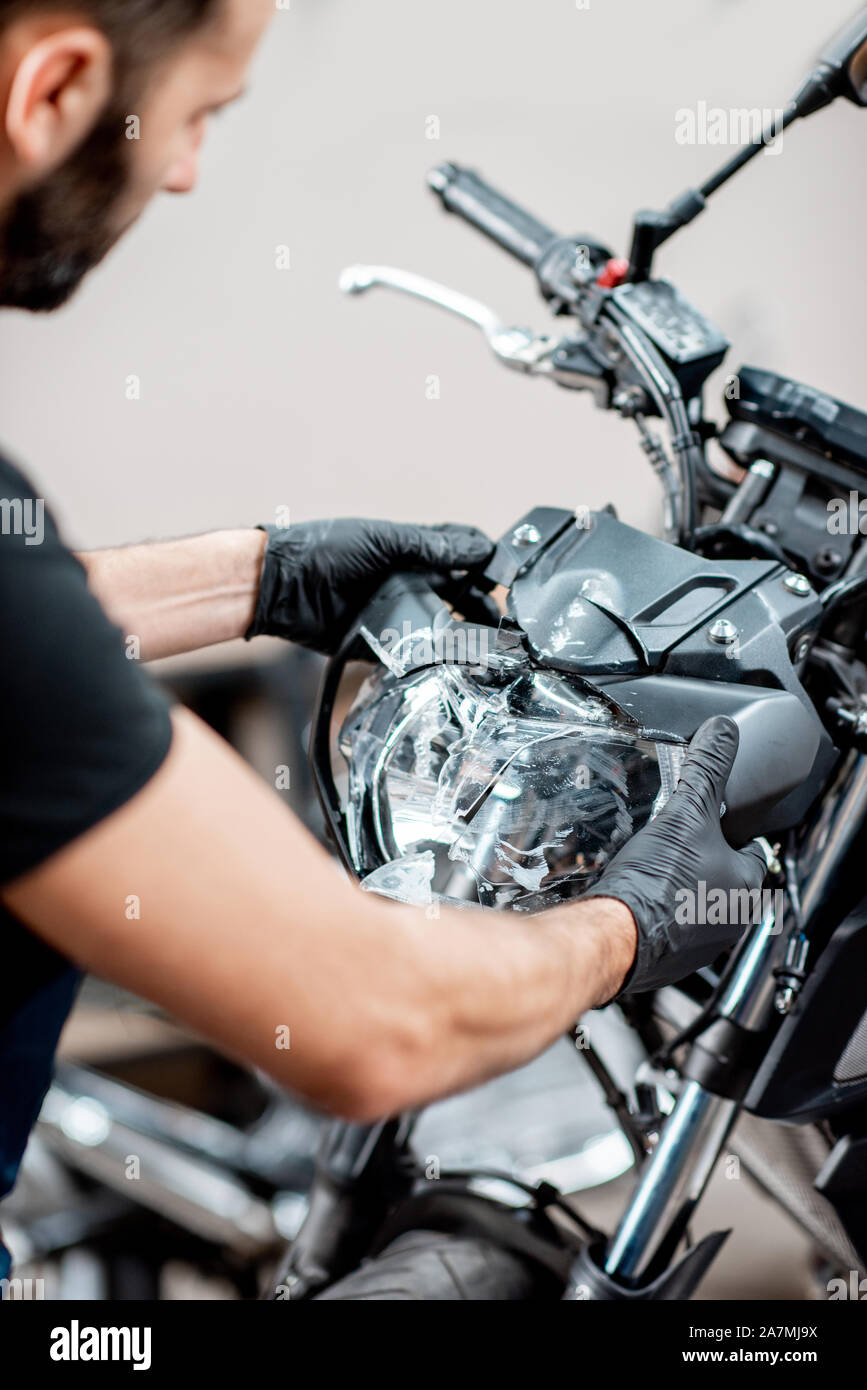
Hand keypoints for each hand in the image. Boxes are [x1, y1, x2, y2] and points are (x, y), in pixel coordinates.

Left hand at [246, 518, 493, 653]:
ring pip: (441, 626)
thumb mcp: (383, 541)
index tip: (506, 576)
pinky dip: (432, 658)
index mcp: (413, 552)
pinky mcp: (382, 644)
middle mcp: (409, 583)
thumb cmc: (325, 551)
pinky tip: (452, 664)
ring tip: (486, 645)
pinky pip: (413, 653)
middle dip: (482, 606)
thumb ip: (430, 546)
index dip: (485, 563)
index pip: (461, 554)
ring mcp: (397, 614)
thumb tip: (481, 546)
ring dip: (463, 634)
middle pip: (459, 595)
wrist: (282, 587)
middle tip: (501, 621)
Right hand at [583, 716, 767, 996]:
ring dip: (679, 885)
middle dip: (700, 857)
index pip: (752, 848)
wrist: (615, 935)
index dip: (730, 828)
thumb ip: (707, 769)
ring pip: (697, 902)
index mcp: (747, 886)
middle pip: (722, 875)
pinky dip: (657, 910)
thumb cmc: (657, 881)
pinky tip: (637, 894)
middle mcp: (732, 920)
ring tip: (651, 865)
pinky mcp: (670, 959)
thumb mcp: (686, 811)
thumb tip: (723, 732)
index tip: (710, 819)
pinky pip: (670, 927)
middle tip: (673, 840)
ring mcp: (701, 944)